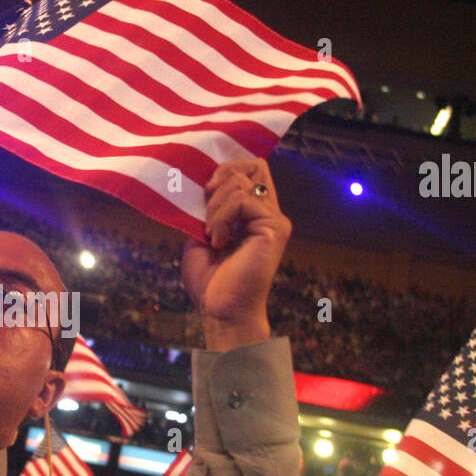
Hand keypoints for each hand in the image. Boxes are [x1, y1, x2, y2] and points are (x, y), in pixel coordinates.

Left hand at [181, 158, 290, 350]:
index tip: (204, 194)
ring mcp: (274, 220)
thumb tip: (203, 184)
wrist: (221, 311)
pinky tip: (218, 241)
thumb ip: (207, 210)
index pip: (250, 171)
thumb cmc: (211, 282)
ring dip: (215, 205)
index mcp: (255, 215)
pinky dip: (221, 217)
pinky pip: (242, 200)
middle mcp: (269, 214)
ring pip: (241, 181)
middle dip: (223, 175)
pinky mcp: (273, 228)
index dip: (225, 171)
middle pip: (255, 165)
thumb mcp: (201, 237)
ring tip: (211, 234)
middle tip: (207, 203)